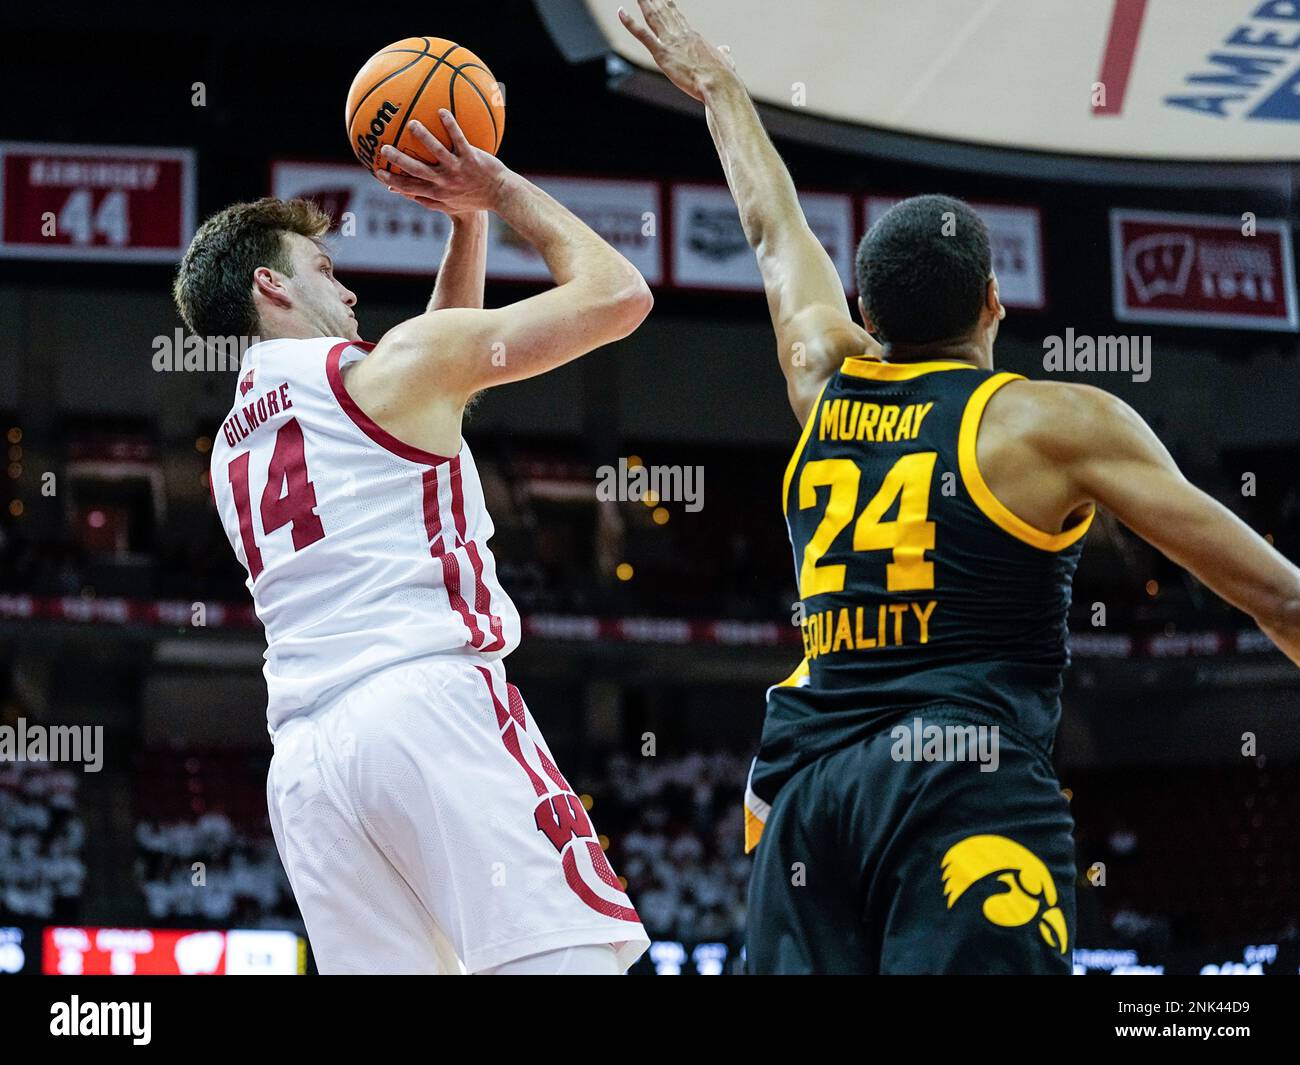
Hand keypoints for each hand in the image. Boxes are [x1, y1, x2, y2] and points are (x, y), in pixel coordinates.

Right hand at [377, 111, 507, 214]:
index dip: (393, 180)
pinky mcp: (472, 158)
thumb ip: (425, 198)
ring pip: (437, 152)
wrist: (501, 197)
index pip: (410, 187)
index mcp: (437, 193)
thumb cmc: (474, 199)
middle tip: (384, 147)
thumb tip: (400, 191)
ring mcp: (458, 169)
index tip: (377, 170)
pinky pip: (460, 139)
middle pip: (418, 170)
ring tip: (412, 124)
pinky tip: (442, 111)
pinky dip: (451, 125)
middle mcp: (445, 182)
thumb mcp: (448, 205)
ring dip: (425, 138)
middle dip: (400, 160)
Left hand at [618, 0, 737, 101]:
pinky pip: (643, 35)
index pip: (678, 17)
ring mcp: (671, 43)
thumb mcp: (725, 62)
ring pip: (653, 16)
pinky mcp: (662, 55)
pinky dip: (630, 23)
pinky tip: (621, 12)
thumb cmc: (724, 78)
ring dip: (643, 2)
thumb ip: (723, 54)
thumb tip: (726, 49)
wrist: (719, 84)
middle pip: (664, 11)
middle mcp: (681, 35)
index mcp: (694, 37)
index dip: (668, 4)